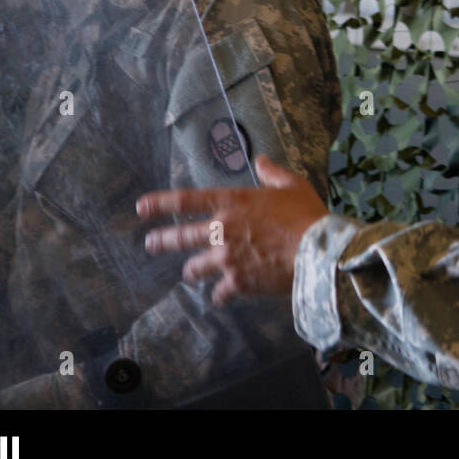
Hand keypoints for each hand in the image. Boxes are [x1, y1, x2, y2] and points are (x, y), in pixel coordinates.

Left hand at [136, 154, 328, 304]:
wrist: (318, 251)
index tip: (141, 208)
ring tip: (190, 274)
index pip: (186, 200)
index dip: (159, 204)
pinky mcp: (237, 282)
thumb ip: (273, 173)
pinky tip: (220, 297)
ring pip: (194, 268)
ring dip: (192, 271)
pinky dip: (219, 295)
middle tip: (151, 244)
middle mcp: (221, 229)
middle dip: (161, 241)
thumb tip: (261, 160)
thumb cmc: (307, 214)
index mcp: (232, 202)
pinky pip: (218, 293)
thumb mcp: (293, 185)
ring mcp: (226, 258)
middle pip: (180, 236)